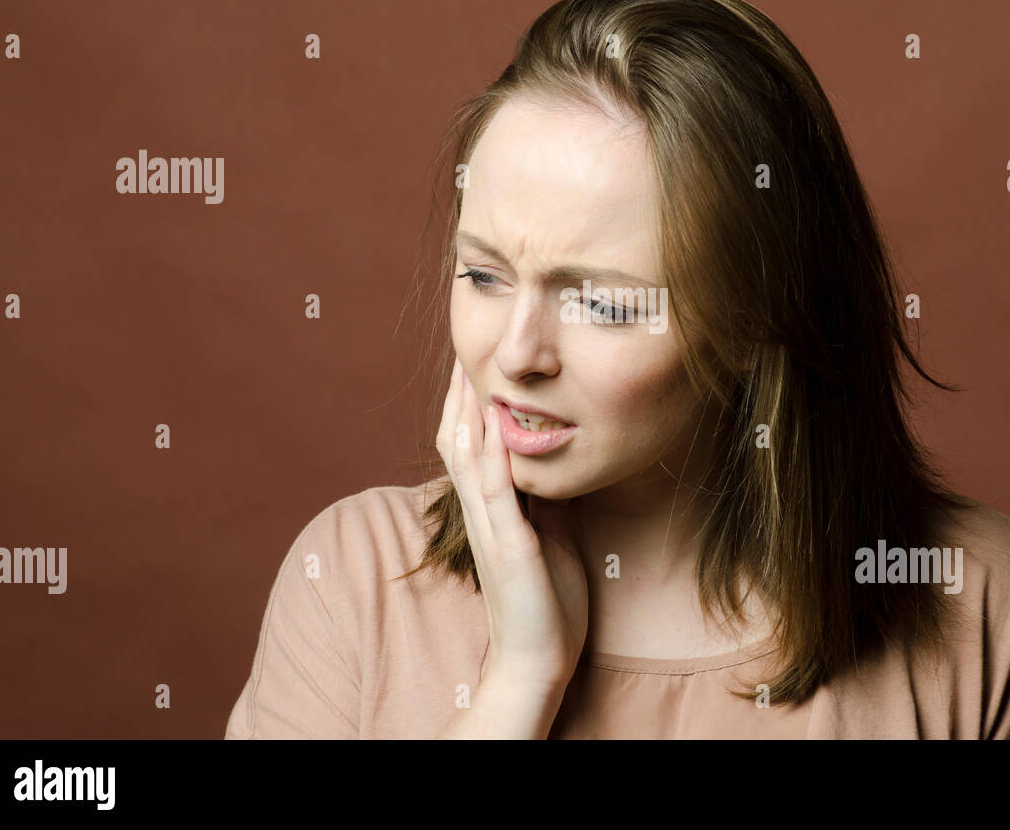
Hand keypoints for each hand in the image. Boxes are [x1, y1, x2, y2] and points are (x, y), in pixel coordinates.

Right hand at [435, 358, 589, 695]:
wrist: (538, 659)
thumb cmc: (544, 603)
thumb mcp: (550, 537)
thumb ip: (544, 501)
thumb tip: (553, 464)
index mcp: (490, 511)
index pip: (470, 446)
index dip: (466, 405)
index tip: (472, 364)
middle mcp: (481, 513)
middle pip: (457, 440)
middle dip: (458, 395)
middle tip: (462, 349)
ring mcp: (490, 527)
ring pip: (466, 456)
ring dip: (466, 409)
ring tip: (467, 367)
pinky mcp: (508, 544)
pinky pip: (494, 489)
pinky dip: (492, 450)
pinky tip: (493, 417)